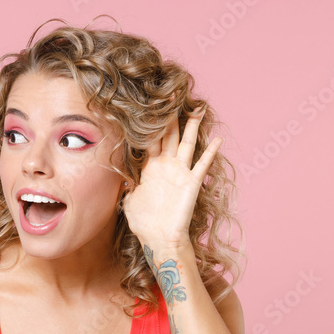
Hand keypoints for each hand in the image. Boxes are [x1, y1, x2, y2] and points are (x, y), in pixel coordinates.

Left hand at [123, 104, 222, 252]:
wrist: (159, 240)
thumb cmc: (143, 222)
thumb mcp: (128, 200)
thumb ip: (125, 183)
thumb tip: (116, 173)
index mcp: (149, 167)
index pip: (149, 139)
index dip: (149, 123)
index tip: (148, 105)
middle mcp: (165, 166)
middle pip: (168, 134)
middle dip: (169, 114)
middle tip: (171, 92)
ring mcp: (179, 173)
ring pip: (186, 143)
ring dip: (191, 126)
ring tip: (196, 107)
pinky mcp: (191, 183)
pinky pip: (202, 165)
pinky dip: (210, 153)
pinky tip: (218, 139)